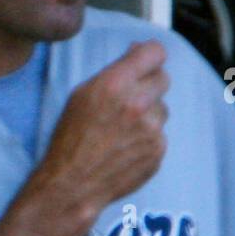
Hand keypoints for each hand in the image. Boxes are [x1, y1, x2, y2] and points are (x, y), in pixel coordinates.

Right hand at [35, 40, 168, 225]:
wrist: (73, 183)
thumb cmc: (70, 139)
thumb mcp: (81, 95)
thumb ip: (113, 72)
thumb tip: (138, 52)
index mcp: (115, 84)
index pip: (155, 53)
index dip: (150, 56)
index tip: (146, 62)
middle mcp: (137, 103)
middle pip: (163, 79)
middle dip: (149, 85)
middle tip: (129, 101)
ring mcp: (152, 129)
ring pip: (162, 109)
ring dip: (148, 115)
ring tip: (121, 132)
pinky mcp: (158, 150)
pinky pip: (160, 135)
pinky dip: (147, 139)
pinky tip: (125, 148)